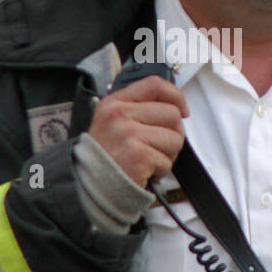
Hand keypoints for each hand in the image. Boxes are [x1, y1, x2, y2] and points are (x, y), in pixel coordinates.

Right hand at [87, 74, 188, 188]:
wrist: (90, 186)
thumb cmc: (104, 157)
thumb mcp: (112, 122)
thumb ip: (138, 109)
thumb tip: (175, 107)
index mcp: (115, 103)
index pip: (154, 85)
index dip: (175, 96)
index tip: (182, 110)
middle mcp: (120, 115)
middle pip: (171, 114)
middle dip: (174, 133)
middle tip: (159, 146)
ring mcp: (129, 135)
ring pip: (174, 138)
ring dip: (168, 154)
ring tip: (149, 160)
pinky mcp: (139, 156)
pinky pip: (167, 161)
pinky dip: (160, 171)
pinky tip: (144, 171)